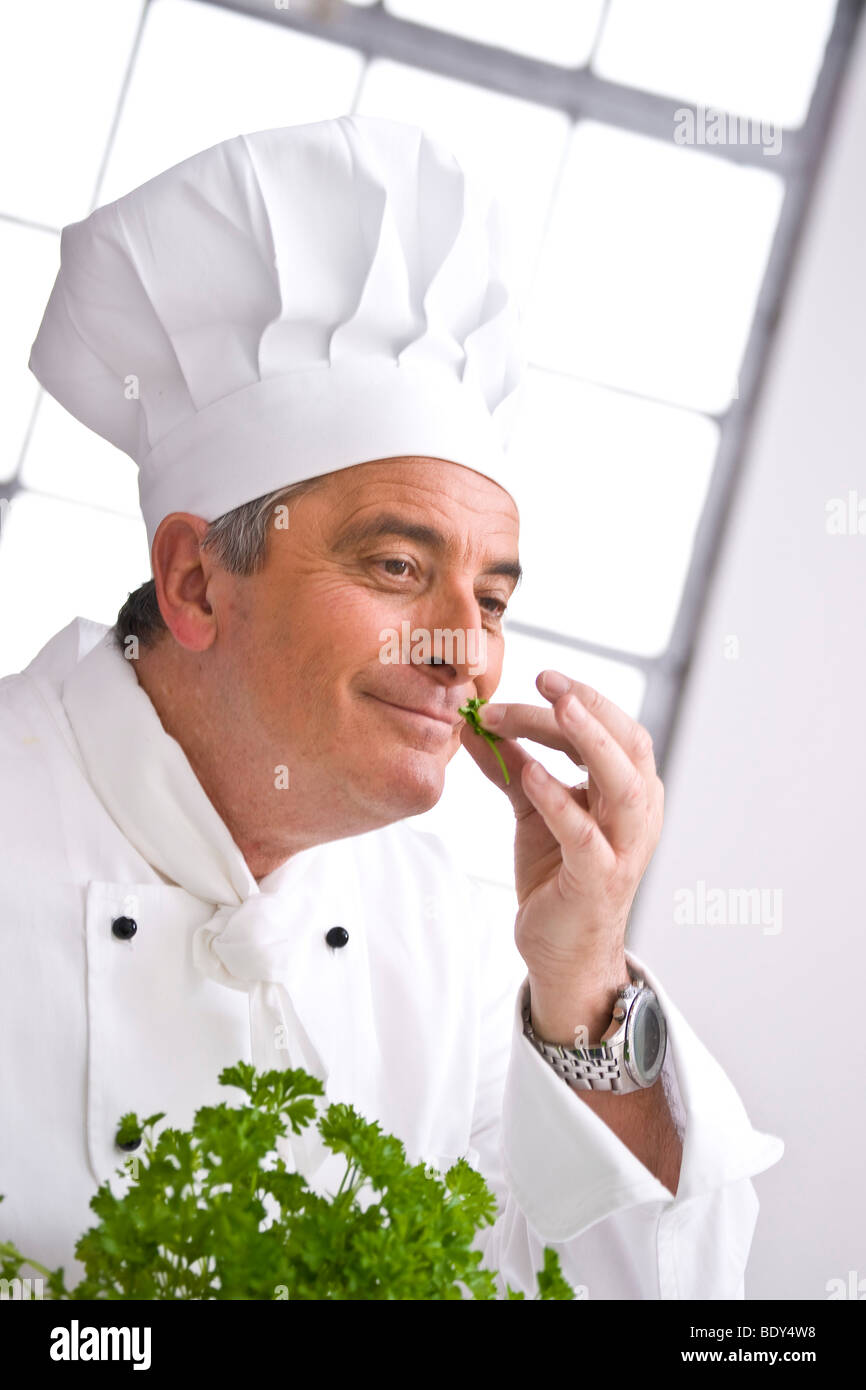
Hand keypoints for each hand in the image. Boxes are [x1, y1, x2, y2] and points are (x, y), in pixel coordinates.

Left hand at [459, 670, 663, 997]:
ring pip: (621, 785)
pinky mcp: (598, 880)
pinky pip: (585, 835)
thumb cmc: (557, 874)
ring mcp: (623, 848)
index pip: (615, 729)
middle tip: (547, 679)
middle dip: (590, 707)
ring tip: (558, 709)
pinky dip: (559, 800)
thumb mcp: (532, 808)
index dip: (583, 698)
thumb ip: (510, 764)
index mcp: (629, 790)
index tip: (540, 677)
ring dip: (590, 742)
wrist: (562, 950)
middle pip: (624, 746)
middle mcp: (638, 814)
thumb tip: (472, 723)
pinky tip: (531, 773)